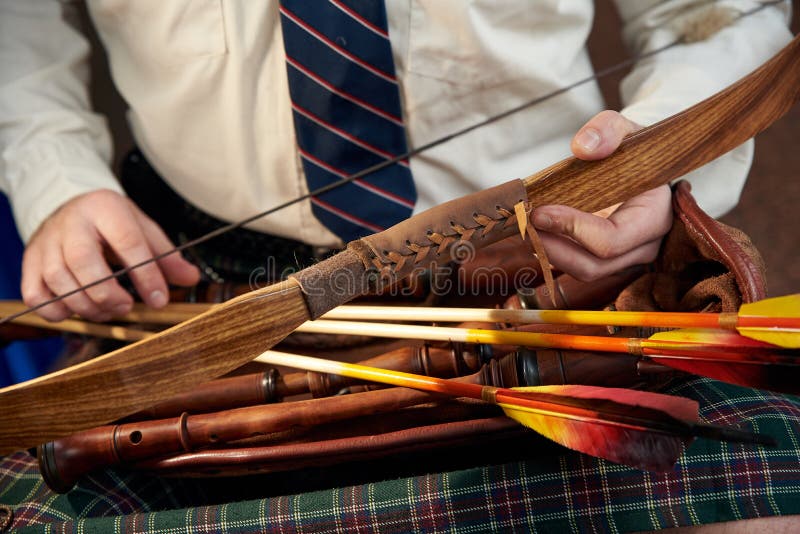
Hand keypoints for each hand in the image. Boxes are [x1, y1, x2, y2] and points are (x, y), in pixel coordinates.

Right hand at [21, 190, 199, 320]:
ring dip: (87, 305)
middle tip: (127, 306)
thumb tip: (191, 278)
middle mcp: (72, 223)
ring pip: (58, 280)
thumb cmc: (112, 224)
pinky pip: (35, 294)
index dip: (146, 274)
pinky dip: (56, 311)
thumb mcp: (143, 230)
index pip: (127, 241)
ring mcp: (46, 242)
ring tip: (109, 309)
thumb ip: (167, 256)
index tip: (159, 299)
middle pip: (84, 262)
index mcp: (106, 209)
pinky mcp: (29, 262)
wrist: (70, 207)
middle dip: (108, 293)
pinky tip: (78, 310)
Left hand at [532, 110, 672, 280]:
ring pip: (582, 271)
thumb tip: (582, 148)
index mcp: (654, 217)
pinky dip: (552, 253)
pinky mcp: (605, 260)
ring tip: (525, 228)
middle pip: (593, 266)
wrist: (641, 167)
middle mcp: (642, 247)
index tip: (540, 212)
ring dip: (548, 253)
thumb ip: (608, 130)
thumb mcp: (626, 129)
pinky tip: (534, 232)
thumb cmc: (634, 150)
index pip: (612, 239)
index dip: (572, 229)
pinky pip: (576, 265)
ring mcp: (624, 258)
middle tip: (524, 224)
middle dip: (553, 249)